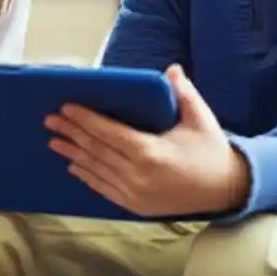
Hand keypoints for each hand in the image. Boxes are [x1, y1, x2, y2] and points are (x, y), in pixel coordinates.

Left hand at [46, 64, 249, 217]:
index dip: (86, 119)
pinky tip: (73, 165)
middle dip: (71, 133)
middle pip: (97, 150)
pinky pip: (104, 188)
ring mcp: (135, 194)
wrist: (226, 190)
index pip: (109, 133)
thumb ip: (183, 92)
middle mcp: (139, 176)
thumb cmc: (211, 150)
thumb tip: (171, 69)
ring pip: (96, 170)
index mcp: (152, 153)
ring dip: (73, 154)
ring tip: (53, 140)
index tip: (66, 107)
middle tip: (50, 119)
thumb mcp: (200, 118)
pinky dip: (87, 175)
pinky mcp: (136, 206)